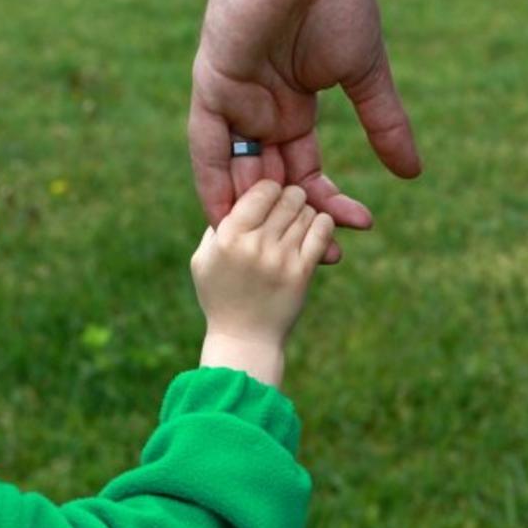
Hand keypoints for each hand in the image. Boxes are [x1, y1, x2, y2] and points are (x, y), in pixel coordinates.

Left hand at [189, 0, 420, 262]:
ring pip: (239, 173)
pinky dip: (214, 183)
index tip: (359, 233)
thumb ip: (383, 123)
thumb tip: (412, 173)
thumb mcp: (363, 73)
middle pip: (272, 183)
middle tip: (329, 262)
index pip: (306, 171)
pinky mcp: (212, 85)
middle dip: (295, 224)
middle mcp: (259, 111)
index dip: (328, 205)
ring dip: (258, 217)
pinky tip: (228, 223)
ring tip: (282, 257)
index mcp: (292, 107)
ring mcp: (234, 101)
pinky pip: (205, 146)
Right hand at [191, 180, 334, 385]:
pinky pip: (322, 232)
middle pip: (288, 197)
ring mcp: (280, 258)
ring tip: (300, 221)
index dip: (269, 188)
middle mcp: (254, 244)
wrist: (244, 339)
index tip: (271, 196)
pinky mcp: (301, 273)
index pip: (261, 190)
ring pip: (307, 212)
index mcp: (228, 236)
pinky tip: (317, 228)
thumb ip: (216, 227)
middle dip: (292, 197)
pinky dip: (324, 225)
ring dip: (307, 212)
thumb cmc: (221, 297)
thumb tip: (236, 197)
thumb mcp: (203, 259)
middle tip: (291, 204)